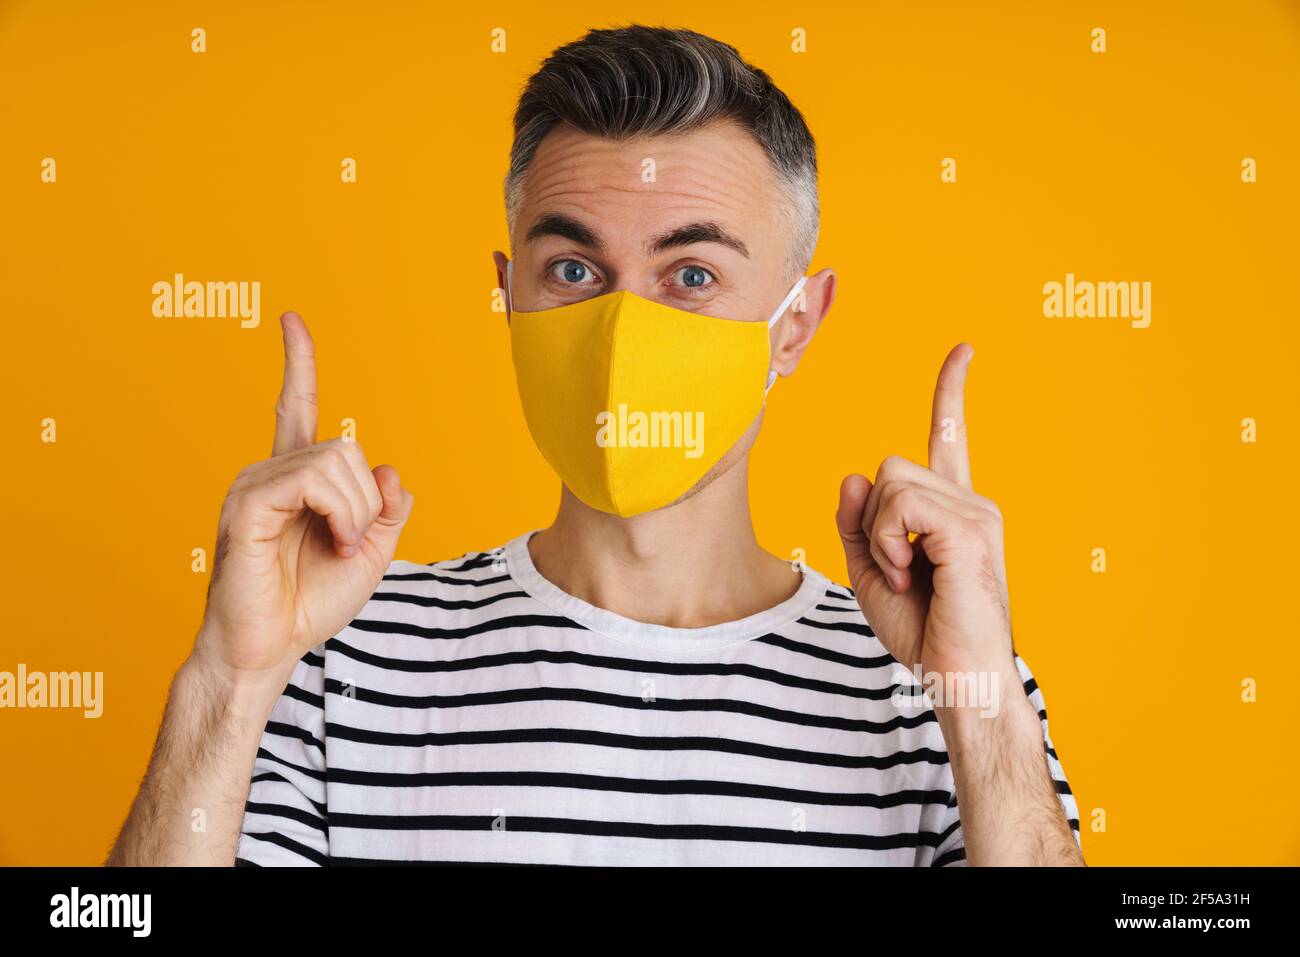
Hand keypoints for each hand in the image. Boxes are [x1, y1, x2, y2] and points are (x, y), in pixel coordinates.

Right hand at [197, 311, 413, 680]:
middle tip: (350, 543)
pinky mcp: (247, 505)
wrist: (272, 648)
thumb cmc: (311, 603)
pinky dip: (339, 513)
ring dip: (356, 511)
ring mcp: (253, 485)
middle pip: (347, 446)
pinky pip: (312, 481)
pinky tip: (330, 542)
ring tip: (337, 547)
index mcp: (295, 478)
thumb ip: (389, 508)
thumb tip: (389, 468)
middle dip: (368, 499)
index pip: (294, 407)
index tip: (292, 320)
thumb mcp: (373, 552)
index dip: (297, 363)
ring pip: (336, 460)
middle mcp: (269, 471)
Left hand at [835, 344, 1014, 685]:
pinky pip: (899, 506)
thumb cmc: (923, 632)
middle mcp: (972, 501)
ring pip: (890, 481)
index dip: (951, 392)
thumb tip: (853, 476)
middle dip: (871, 522)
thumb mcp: (872, 571)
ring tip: (907, 577)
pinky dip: (888, 542)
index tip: (963, 350)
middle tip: (897, 572)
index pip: (949, 436)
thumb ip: (857, 523)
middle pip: (889, 467)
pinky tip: (910, 575)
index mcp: (953, 508)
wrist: (959, 678)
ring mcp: (975, 513)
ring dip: (878, 535)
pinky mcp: (969, 530)